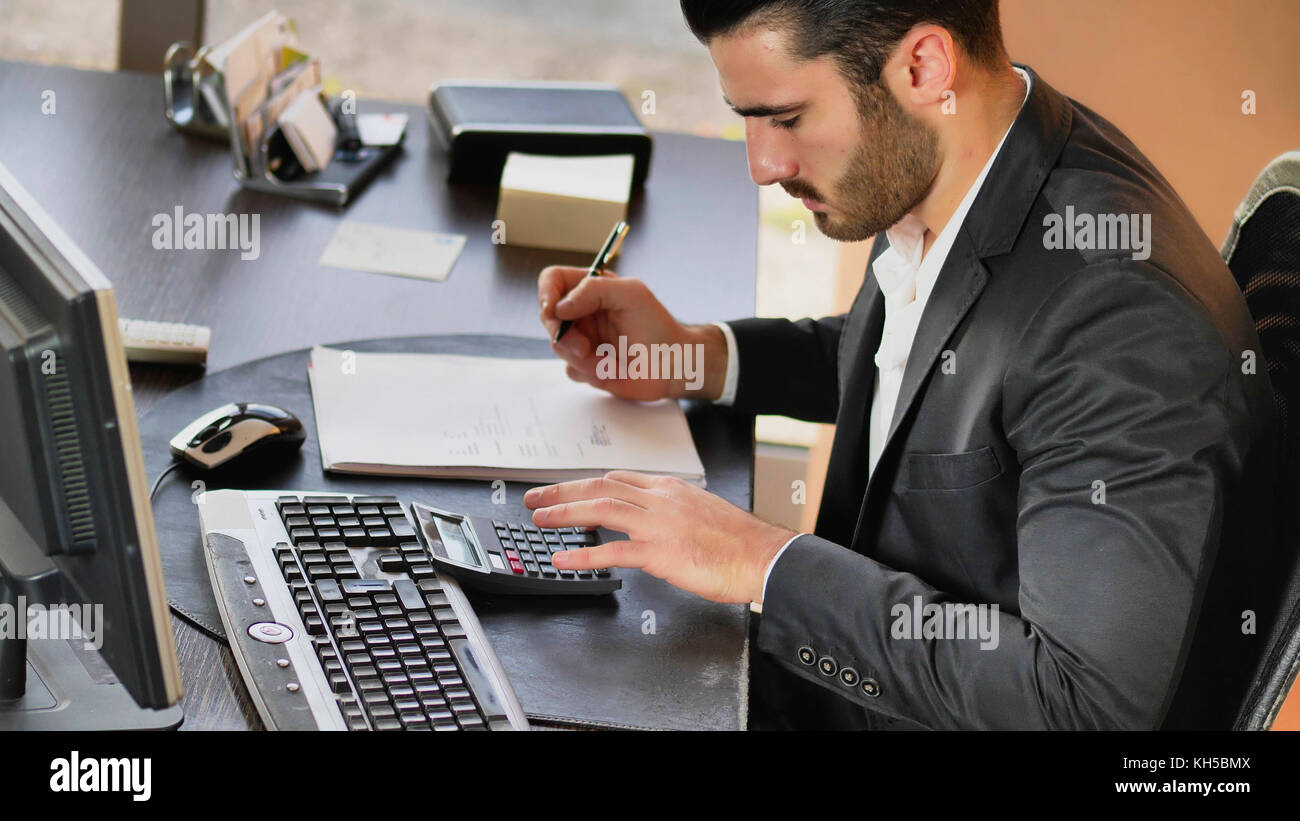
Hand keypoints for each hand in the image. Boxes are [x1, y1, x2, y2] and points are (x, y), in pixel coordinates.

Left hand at [524, 471, 795, 603]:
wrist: (764, 556)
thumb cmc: (739, 541)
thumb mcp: (701, 511)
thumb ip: (672, 510)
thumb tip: (653, 518)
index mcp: (669, 489)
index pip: (617, 479)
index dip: (584, 484)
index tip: (564, 490)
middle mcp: (659, 500)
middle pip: (600, 487)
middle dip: (562, 491)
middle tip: (535, 499)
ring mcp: (658, 524)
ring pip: (601, 509)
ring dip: (565, 513)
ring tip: (540, 520)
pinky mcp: (660, 552)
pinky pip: (613, 551)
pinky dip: (584, 553)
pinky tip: (563, 558)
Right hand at [537, 265, 726, 400]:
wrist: (672, 365)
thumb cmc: (657, 325)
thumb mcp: (631, 294)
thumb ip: (593, 289)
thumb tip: (559, 307)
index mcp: (590, 288)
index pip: (552, 280)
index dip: (546, 293)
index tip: (552, 311)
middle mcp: (582, 312)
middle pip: (548, 317)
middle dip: (563, 334)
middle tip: (584, 346)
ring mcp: (582, 339)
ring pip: (558, 346)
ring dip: (582, 357)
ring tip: (609, 361)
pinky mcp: (586, 365)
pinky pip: (571, 370)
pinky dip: (590, 372)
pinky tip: (612, 370)